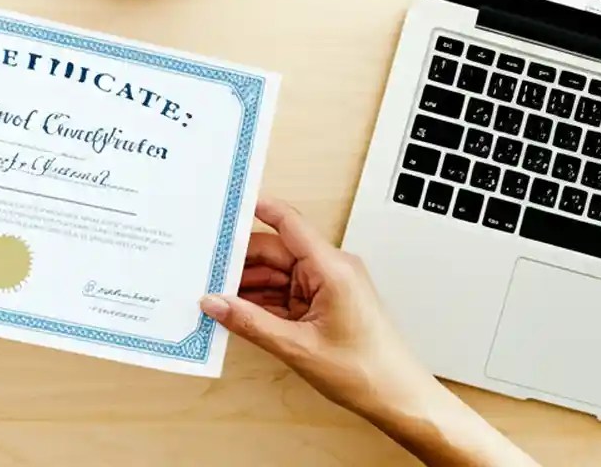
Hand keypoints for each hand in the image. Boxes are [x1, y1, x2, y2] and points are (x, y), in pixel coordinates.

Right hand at [201, 198, 537, 465]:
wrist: (397, 396)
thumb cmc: (364, 370)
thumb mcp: (298, 347)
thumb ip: (251, 323)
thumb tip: (215, 303)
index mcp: (332, 268)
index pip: (289, 224)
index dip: (259, 210)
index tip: (229, 204)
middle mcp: (332, 269)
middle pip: (277, 252)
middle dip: (240, 262)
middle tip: (203, 269)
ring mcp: (329, 286)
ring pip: (278, 275)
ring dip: (248, 286)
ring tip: (213, 295)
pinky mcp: (326, 303)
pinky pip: (287, 294)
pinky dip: (263, 302)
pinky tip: (238, 311)